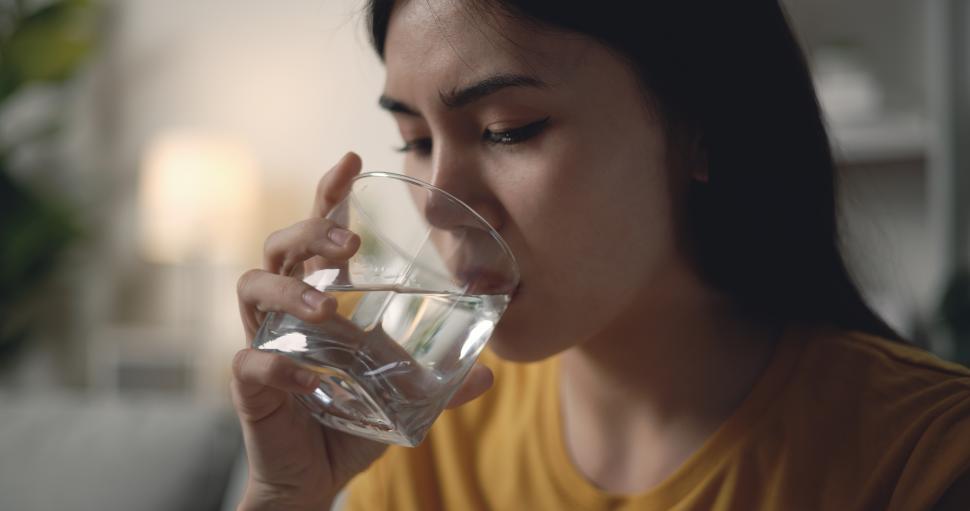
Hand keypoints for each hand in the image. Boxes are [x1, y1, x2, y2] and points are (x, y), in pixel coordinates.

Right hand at [231, 152, 494, 509]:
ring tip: (329, 306)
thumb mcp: (403, 396)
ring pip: (252, 288)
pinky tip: (312, 380)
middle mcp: (284, 311)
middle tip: (350, 243)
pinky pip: (251, 360)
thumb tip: (492, 372)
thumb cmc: (349, 422)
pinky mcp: (247, 383)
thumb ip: (441, 382)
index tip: (351, 160)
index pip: (317, 235)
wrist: (315, 479)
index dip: (328, 194)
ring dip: (291, 289)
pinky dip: (279, 364)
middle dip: (310, 233)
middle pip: (279, 247)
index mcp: (317, 298)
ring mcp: (262, 341)